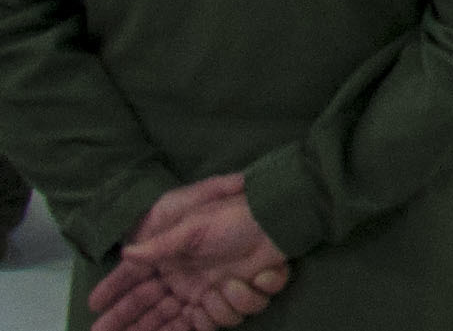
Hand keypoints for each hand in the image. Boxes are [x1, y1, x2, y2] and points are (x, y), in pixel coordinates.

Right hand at [89, 177, 288, 330]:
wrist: (274, 222)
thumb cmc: (232, 218)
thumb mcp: (192, 226)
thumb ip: (159, 245)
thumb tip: (126, 251)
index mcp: (171, 259)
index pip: (134, 280)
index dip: (114, 293)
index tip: (92, 306)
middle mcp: (183, 280)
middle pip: (149, 309)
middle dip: (127, 325)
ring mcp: (204, 292)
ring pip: (179, 320)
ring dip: (184, 317)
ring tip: (191, 303)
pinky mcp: (226, 300)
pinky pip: (213, 320)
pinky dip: (220, 312)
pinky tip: (222, 296)